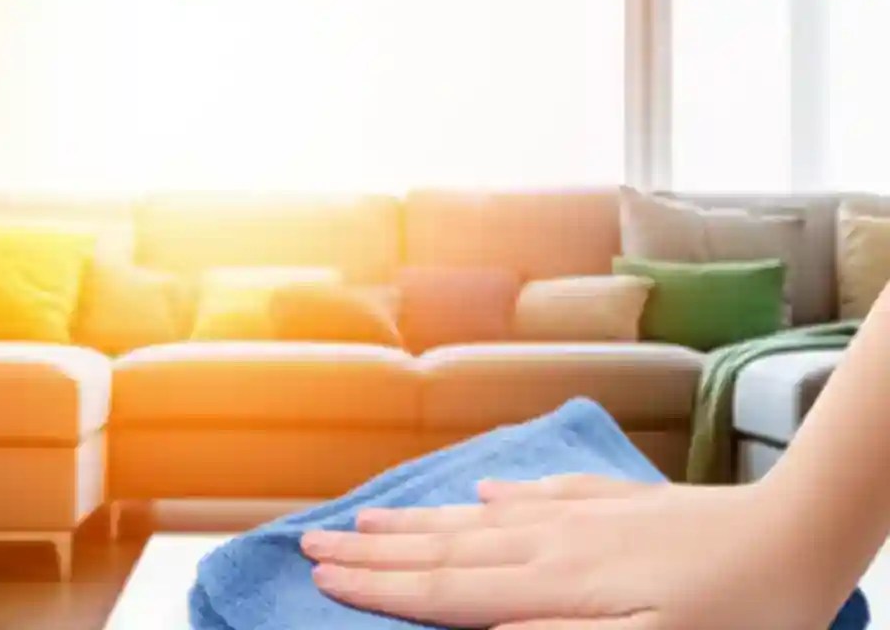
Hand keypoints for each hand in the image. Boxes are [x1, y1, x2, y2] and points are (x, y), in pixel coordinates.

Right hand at [301, 475, 854, 628]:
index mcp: (549, 583)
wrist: (794, 530)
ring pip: (477, 521)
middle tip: (314, 541)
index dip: (378, 585)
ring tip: (368, 518)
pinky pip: (536, 499)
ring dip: (417, 522)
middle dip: (375, 551)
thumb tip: (480, 629)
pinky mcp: (610, 505)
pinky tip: (480, 492)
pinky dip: (498, 500)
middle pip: (444, 549)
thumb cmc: (733, 609)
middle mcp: (548, 543)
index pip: (444, 588)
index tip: (320, 575)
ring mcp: (577, 518)